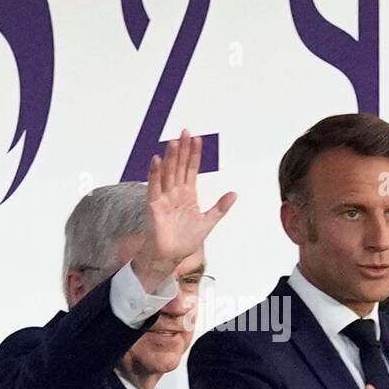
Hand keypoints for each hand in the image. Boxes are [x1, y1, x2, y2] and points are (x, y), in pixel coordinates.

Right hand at [131, 129, 235, 292]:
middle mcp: (175, 193)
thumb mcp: (208, 222)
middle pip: (179, 167)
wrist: (170, 257)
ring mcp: (164, 198)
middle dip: (183, 150)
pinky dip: (155, 174)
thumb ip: (220, 208)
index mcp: (188, 195)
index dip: (194, 155)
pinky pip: (154, 187)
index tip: (197, 139)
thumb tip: (234, 194)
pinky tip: (157, 160)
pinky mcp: (154, 206)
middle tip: (185, 132)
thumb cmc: (185, 241)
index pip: (191, 170)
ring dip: (171, 158)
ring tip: (174, 142)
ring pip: (168, 173)